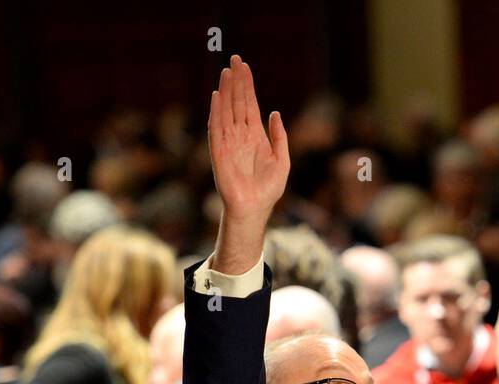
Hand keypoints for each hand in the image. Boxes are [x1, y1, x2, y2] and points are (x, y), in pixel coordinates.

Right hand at [208, 55, 288, 222]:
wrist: (254, 208)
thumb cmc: (269, 189)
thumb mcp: (282, 160)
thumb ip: (279, 137)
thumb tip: (274, 113)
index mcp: (255, 136)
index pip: (250, 104)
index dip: (247, 85)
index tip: (244, 66)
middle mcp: (240, 135)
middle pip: (237, 102)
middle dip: (236, 81)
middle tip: (234, 59)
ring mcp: (229, 142)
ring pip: (226, 110)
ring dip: (226, 91)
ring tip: (226, 72)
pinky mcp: (219, 152)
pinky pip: (216, 128)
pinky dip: (216, 112)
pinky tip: (217, 96)